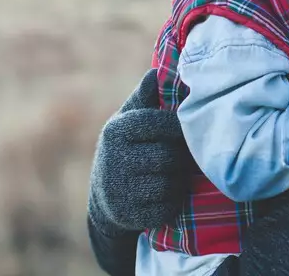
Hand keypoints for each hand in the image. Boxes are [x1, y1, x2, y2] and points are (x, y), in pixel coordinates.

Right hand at [87, 68, 191, 235]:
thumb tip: (156, 72)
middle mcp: (114, 159)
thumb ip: (146, 96)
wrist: (105, 194)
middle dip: (180, 157)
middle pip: (169, 157)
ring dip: (179, 179)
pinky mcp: (129, 215)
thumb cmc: (128, 145)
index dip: (179, 129)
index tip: (183, 131)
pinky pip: (167, 207)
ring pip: (170, 183)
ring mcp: (119, 190)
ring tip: (175, 173)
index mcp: (117, 130)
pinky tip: (166, 192)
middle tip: (183, 156)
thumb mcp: (130, 118)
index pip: (162, 124)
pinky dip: (173, 201)